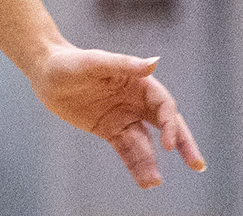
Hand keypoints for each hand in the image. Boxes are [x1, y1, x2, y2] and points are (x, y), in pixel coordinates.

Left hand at [29, 45, 204, 187]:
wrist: (46, 72)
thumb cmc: (70, 61)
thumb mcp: (95, 62)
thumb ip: (124, 64)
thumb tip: (154, 63)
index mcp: (140, 82)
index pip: (164, 106)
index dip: (170, 125)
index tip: (170, 145)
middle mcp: (137, 102)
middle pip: (166, 126)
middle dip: (183, 144)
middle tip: (197, 165)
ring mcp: (124, 117)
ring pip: (145, 143)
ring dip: (151, 162)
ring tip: (153, 182)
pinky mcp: (110, 130)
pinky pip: (127, 149)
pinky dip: (136, 164)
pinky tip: (144, 180)